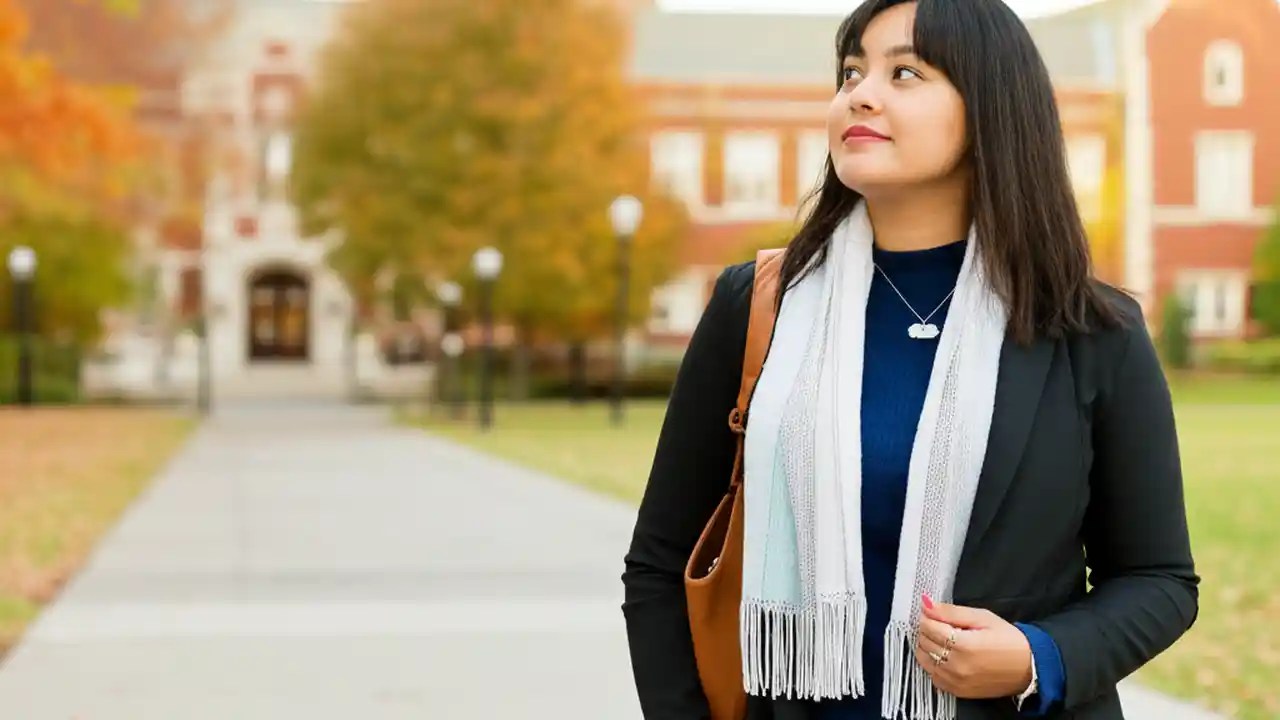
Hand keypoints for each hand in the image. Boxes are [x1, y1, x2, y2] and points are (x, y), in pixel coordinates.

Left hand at [914, 594, 1033, 699]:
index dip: (929, 616)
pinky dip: (933, 665)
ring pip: (924, 660)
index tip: (935, 613)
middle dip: (928, 630)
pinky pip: (933, 676)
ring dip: (928, 647)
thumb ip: (951, 612)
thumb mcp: (982, 618)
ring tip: (943, 640)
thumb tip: (926, 604)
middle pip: (924, 642)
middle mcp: (956, 666)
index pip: (928, 627)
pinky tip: (946, 657)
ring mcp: (955, 681)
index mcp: (963, 645)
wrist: (1029, 668)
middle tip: (941, 625)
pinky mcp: (957, 691)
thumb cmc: (1008, 640)